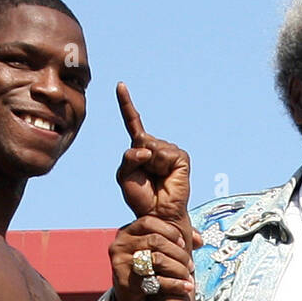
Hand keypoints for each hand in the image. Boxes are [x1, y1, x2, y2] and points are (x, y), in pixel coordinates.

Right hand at [111, 215, 197, 300]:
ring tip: (189, 276)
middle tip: (191, 265)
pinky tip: (186, 287)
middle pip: (155, 240)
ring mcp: (121, 263)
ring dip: (178, 269)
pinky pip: (155, 280)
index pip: (148, 221)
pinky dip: (174, 284)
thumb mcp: (158, 250)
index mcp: (128, 232)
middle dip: (178, 253)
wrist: (131, 296)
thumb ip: (177, 240)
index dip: (169, 231)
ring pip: (156, 260)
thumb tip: (199, 240)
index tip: (183, 243)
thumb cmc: (147, 268)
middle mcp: (121, 244)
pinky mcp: (125, 282)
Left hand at [115, 82, 195, 241]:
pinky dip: (162, 164)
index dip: (126, 104)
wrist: (156, 214)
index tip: (120, 85)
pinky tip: (166, 175)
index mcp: (139, 150)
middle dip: (137, 160)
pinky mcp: (181, 158)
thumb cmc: (140, 198)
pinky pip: (165, 153)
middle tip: (145, 179)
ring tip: (156, 179)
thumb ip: (129, 158)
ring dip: (150, 165)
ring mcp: (169, 151)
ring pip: (152, 146)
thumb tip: (148, 149)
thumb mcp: (124, 176)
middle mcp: (155, 147)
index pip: (133, 122)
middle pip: (139, 139)